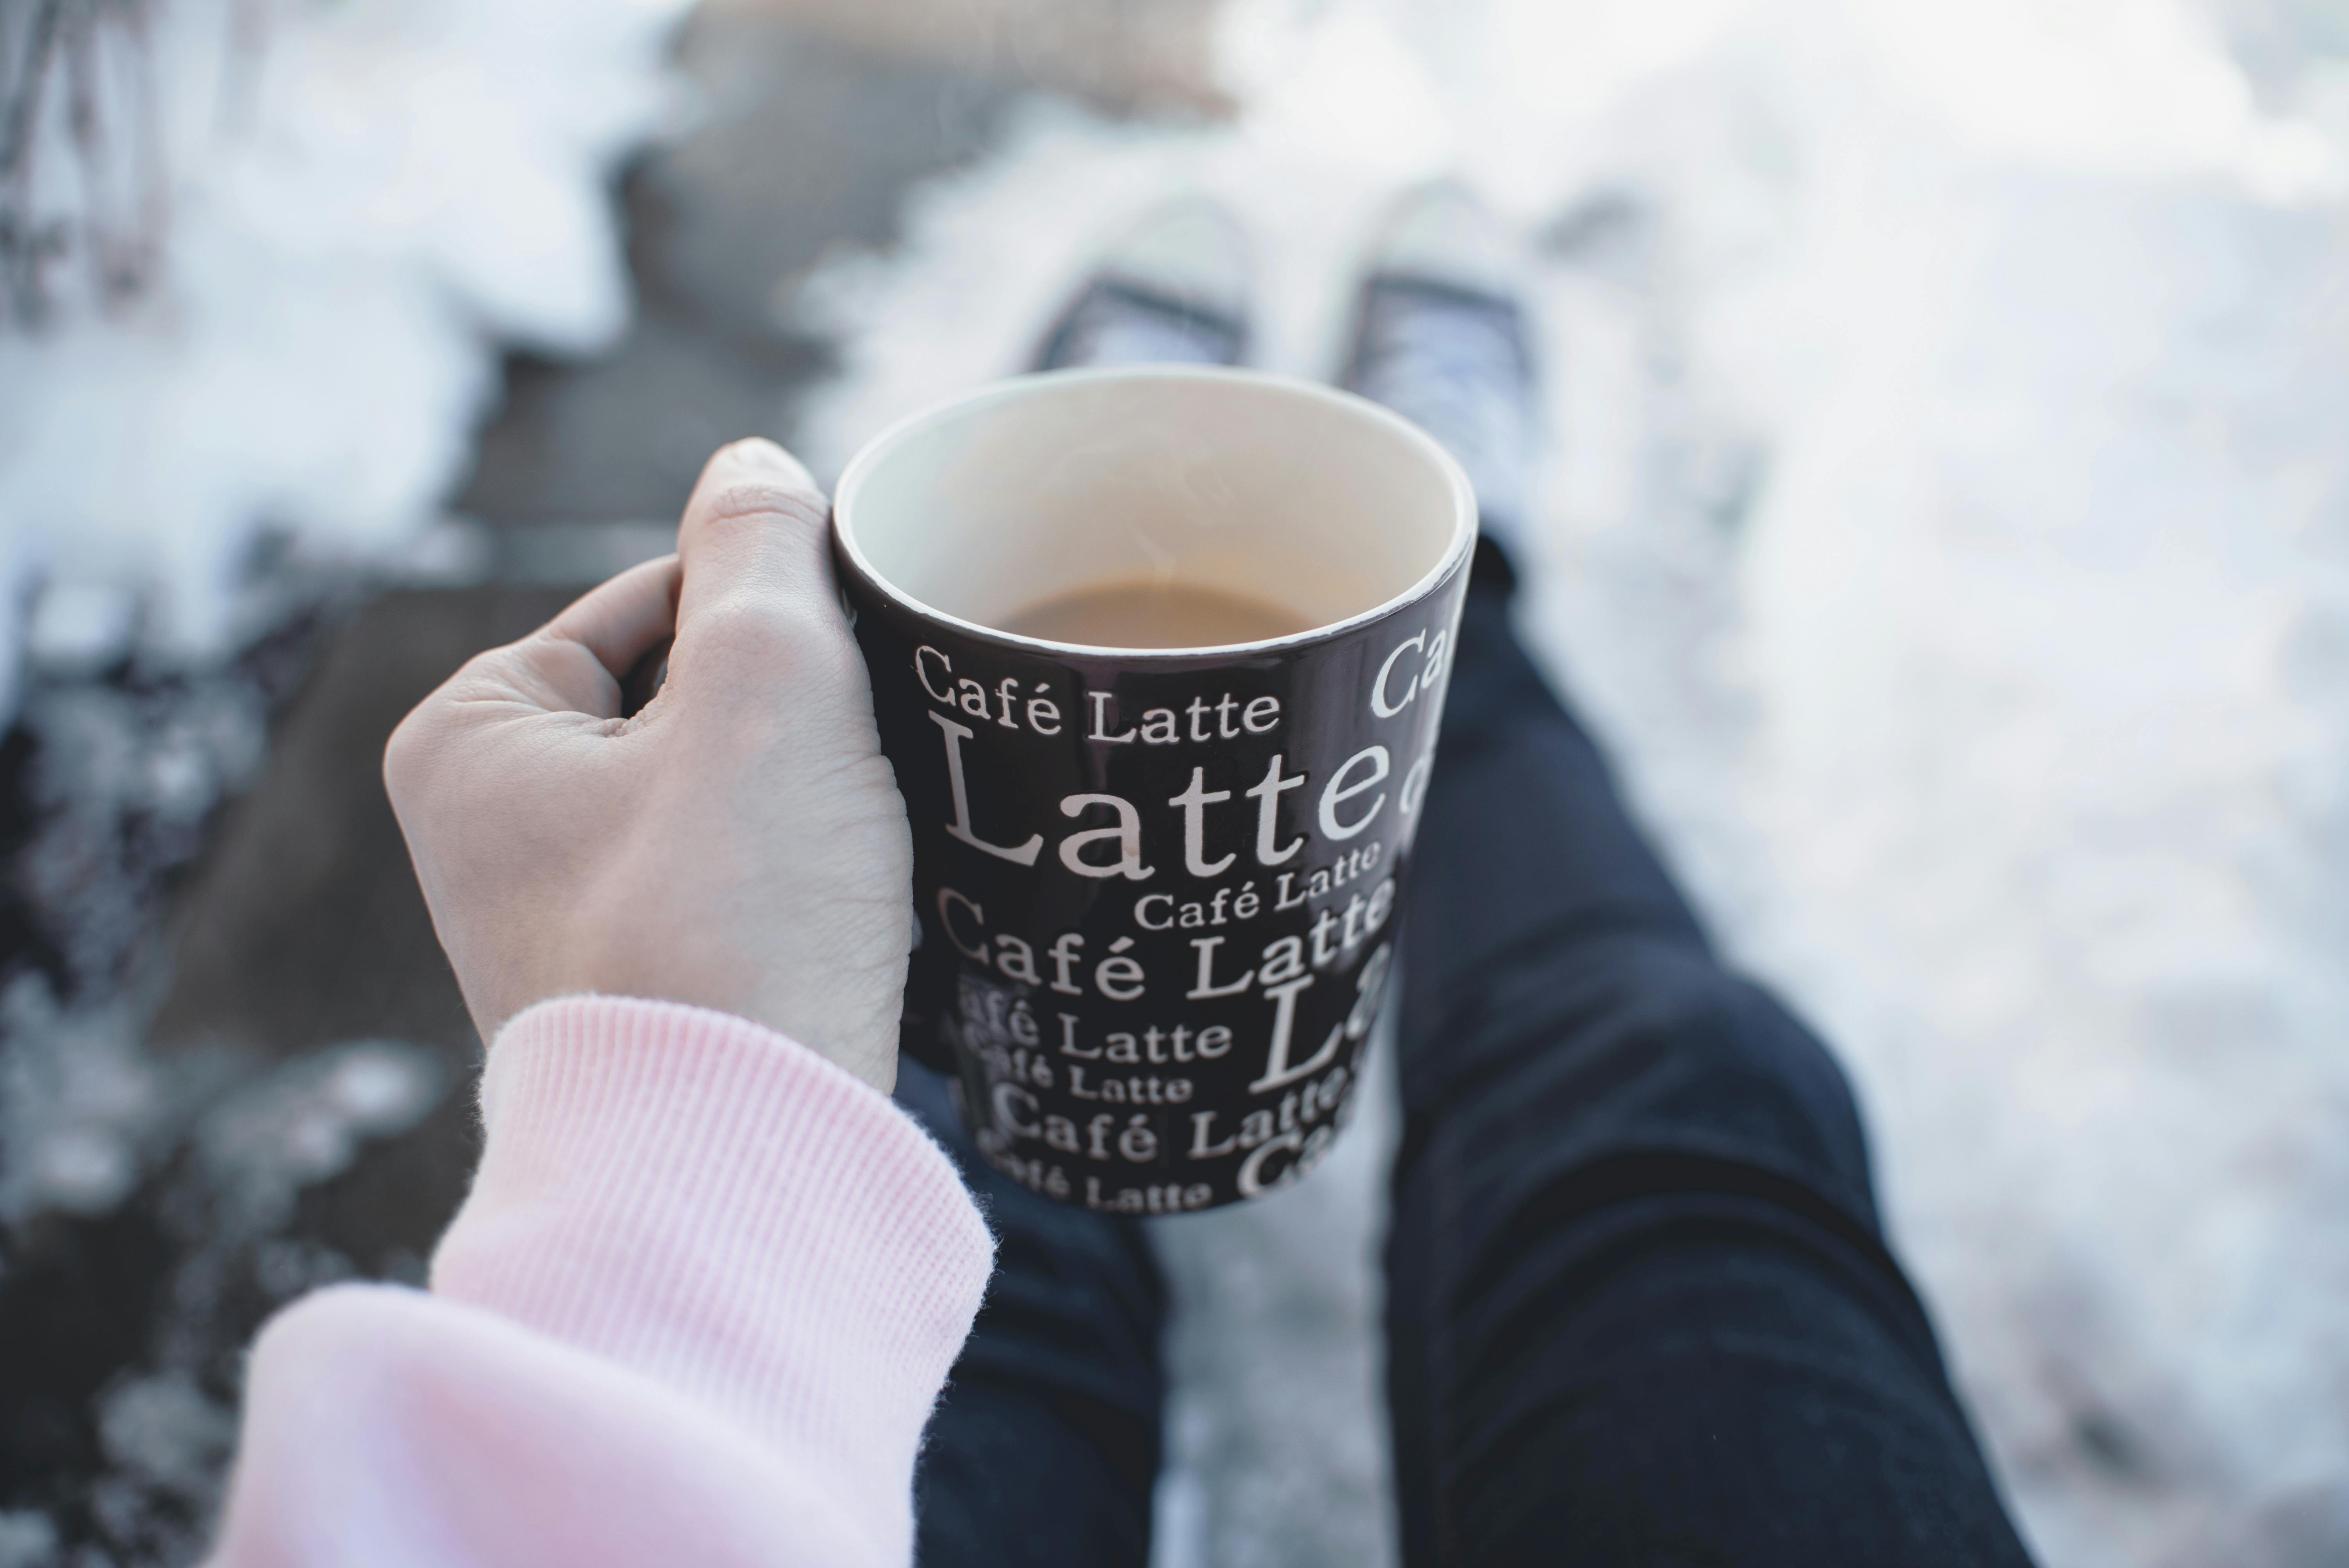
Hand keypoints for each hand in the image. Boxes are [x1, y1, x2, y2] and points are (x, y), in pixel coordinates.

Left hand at [386, 440, 911, 1092]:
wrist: (747, 1165)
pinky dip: (808, 870)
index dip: (775, 613)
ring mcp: (570, 916)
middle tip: (872, 753)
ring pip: (732, 788)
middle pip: (692, 695)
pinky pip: (744, 875)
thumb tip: (750, 467)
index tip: (858, 656)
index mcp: (472, 740)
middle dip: (795, 711)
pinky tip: (858, 897)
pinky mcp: (649, 984)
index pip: (651, 602)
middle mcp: (495, 829)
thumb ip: (761, 551)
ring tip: (870, 832)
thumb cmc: (735, 925)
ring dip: (816, 792)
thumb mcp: (765, 688)